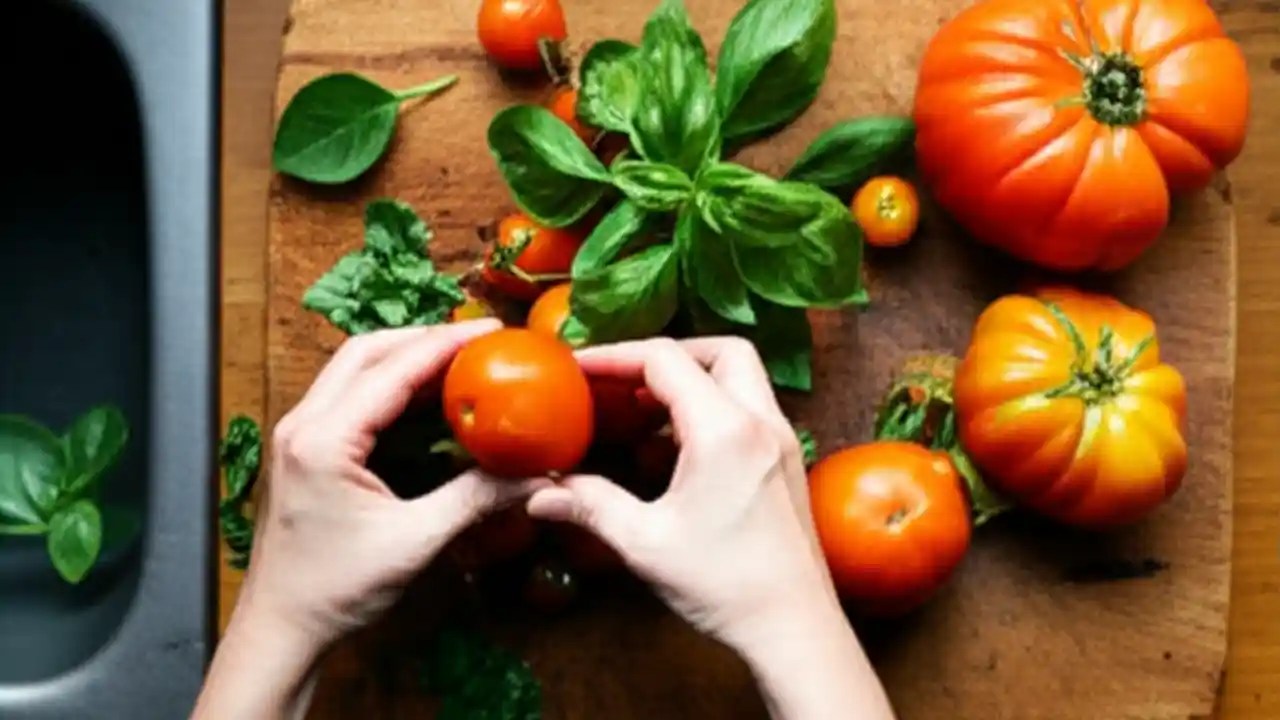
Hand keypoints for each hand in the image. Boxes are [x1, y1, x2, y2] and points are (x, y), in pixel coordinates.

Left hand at [194, 321, 545, 719]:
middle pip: (366, 351)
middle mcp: (301, 425)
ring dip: (405, 356)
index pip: (392, 371)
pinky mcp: (303, 449)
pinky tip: (427, 395)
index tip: (493, 333)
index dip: (446, 345)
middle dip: (425, 337)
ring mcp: (297, 434)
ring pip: (353, 369)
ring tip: (459, 357)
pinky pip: (348, 396)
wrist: (281, 629)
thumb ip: (474, 499)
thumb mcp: (415, 542)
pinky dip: (389, 384)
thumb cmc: (335, 591)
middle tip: (480, 339)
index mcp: (322, 441)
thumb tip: (534, 475)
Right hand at [524, 337, 894, 718]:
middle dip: (665, 354)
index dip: (614, 356)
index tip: (578, 369)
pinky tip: (677, 445)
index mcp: (725, 431)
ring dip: (693, 378)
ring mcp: (782, 440)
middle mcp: (761, 423)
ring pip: (741, 375)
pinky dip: (713, 406)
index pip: (665, 360)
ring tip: (644, 408)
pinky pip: (750, 408)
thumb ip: (591, 505)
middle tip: (622, 379)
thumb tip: (541, 493)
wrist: (794, 629)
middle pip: (717, 350)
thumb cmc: (724, 586)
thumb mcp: (644, 543)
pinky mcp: (787, 462)